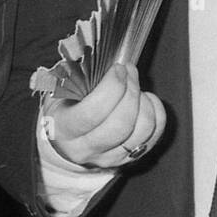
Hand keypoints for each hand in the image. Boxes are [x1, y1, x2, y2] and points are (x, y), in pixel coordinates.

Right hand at [45, 62, 166, 168]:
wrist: (64, 141)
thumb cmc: (64, 108)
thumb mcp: (59, 91)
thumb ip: (77, 75)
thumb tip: (104, 57)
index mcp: (62, 129)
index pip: (92, 113)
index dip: (112, 87)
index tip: (118, 68)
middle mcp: (85, 149)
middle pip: (120, 124)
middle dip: (131, 91)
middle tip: (129, 72)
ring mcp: (108, 157)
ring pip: (141, 131)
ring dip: (144, 102)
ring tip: (135, 87)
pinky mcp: (128, 159)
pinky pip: (154, 136)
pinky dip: (156, 113)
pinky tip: (145, 100)